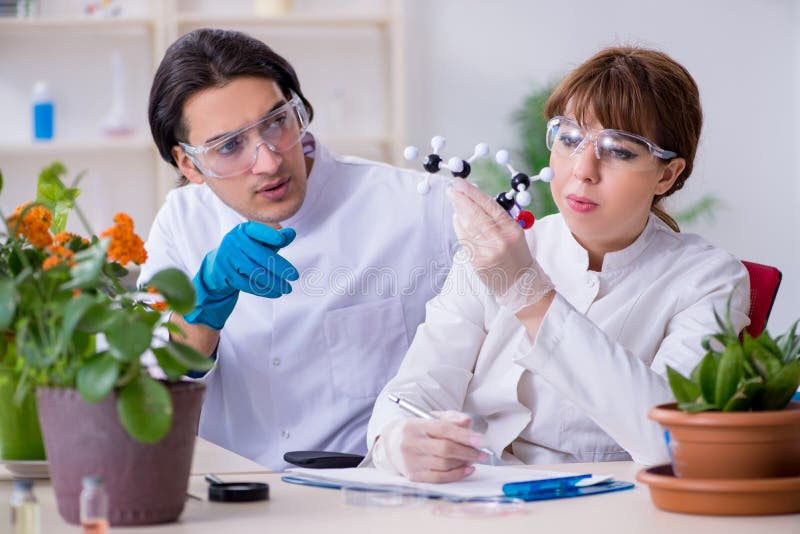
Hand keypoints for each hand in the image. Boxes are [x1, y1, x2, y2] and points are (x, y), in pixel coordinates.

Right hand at [184, 222, 298, 329]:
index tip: (282, 239)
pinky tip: (275, 293)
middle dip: (279, 266)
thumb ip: (277, 239)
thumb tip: (292, 233)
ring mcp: (226, 257)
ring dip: (273, 282)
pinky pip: (245, 283)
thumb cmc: (247, 252)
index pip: (257, 231)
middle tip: (295, 276)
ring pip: (253, 271)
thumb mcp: (261, 244)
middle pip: (259, 255)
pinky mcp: (224, 273)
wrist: (219, 266)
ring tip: (287, 289)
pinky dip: (262, 290)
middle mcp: (233, 241)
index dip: (269, 234)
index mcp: (244, 230)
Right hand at [372, 411, 488, 482]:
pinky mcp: (413, 475)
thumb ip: (451, 418)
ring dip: (464, 462)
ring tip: (474, 458)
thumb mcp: (431, 418)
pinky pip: (439, 478)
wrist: (392, 442)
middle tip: (483, 453)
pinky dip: (456, 474)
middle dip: (468, 452)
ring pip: (444, 464)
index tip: (481, 440)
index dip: (464, 435)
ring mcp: (411, 461)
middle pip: (445, 449)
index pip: (443, 429)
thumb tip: (467, 421)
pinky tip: (467, 469)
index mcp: (415, 425)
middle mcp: (410, 444)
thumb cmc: (417, 429)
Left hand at [448, 181, 553, 311]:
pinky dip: (460, 228)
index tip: (462, 183)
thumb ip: (497, 218)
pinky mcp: (477, 262)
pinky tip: (457, 219)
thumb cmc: (517, 255)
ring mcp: (487, 252)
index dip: (473, 193)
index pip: (489, 206)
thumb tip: (475, 200)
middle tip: (451, 188)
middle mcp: (499, 240)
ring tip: (454, 200)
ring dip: (458, 211)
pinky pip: (465, 240)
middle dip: (461, 199)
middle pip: (475, 214)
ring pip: (467, 227)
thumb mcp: (514, 233)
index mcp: (512, 230)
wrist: (520, 285)